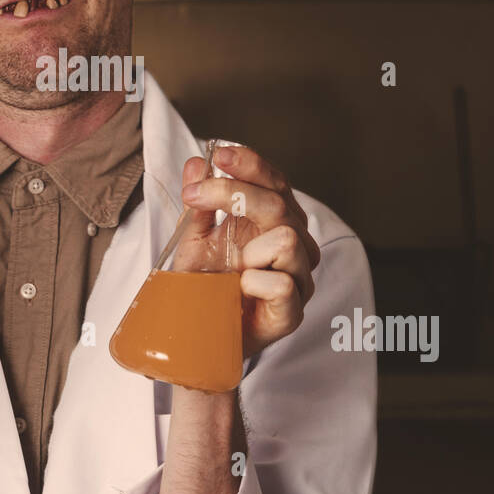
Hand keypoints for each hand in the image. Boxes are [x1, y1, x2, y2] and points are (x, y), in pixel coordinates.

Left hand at [180, 145, 320, 358]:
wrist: (199, 338)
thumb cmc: (205, 286)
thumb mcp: (193, 238)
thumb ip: (199, 203)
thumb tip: (195, 163)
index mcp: (276, 221)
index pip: (275, 182)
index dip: (251, 164)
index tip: (218, 155)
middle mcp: (296, 244)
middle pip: (278, 202)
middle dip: (234, 193)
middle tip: (195, 198)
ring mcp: (299, 277)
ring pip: (288, 238)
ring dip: (248, 249)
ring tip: (232, 268)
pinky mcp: (293, 311)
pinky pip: (282, 283)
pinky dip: (253, 282)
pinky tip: (240, 290)